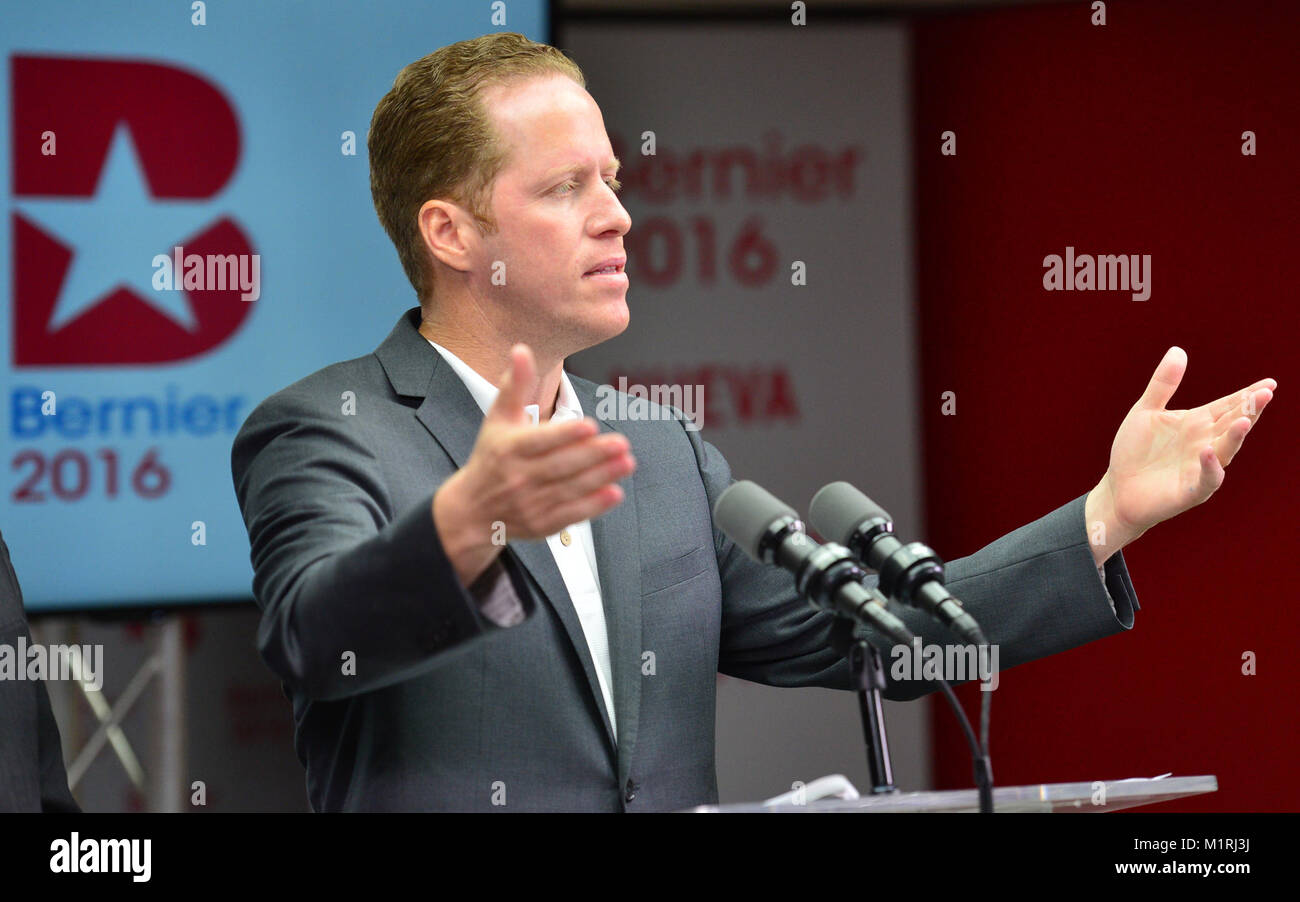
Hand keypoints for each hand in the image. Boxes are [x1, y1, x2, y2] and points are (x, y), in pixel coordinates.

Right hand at [433, 343, 634, 584]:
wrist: (472, 511)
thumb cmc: (491, 457)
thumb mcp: (498, 419)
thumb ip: (514, 386)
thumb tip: (521, 350)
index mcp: (508, 450)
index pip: (539, 442)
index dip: (565, 434)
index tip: (590, 425)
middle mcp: (518, 478)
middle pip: (560, 466)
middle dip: (593, 455)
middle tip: (622, 443)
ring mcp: (530, 504)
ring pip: (569, 490)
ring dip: (601, 477)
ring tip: (627, 462)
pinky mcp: (542, 525)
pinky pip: (570, 515)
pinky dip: (593, 506)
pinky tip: (615, 493)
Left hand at [1086, 347, 1275, 564]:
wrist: (1117, 489)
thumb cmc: (1134, 451)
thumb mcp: (1145, 412)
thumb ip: (1163, 384)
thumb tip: (1178, 350)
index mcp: (1197, 423)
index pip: (1227, 405)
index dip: (1247, 395)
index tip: (1269, 383)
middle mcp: (1205, 443)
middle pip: (1232, 424)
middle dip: (1249, 410)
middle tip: (1266, 393)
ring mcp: (1200, 468)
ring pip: (1225, 451)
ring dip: (1235, 437)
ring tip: (1242, 420)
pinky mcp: (1189, 491)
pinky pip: (1205, 480)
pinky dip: (1209, 468)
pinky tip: (1208, 452)